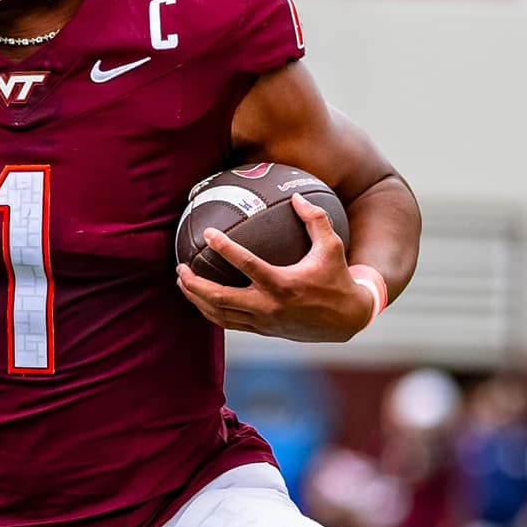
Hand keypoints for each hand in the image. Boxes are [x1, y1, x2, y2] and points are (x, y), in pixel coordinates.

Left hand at [175, 195, 374, 341]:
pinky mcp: (262, 330)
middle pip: (221, 298)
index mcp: (283, 284)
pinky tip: (199, 298)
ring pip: (219, 314)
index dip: (224, 248)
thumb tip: (297, 196)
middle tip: (180, 266)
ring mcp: (263, 321)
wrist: (346, 321)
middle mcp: (269, 305)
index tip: (207, 234)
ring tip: (182, 281)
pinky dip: (209, 311)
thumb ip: (315, 219)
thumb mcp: (332, 247)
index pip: (246, 265)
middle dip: (195, 284)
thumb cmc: (337, 278)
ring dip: (196, 299)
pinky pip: (228, 323)